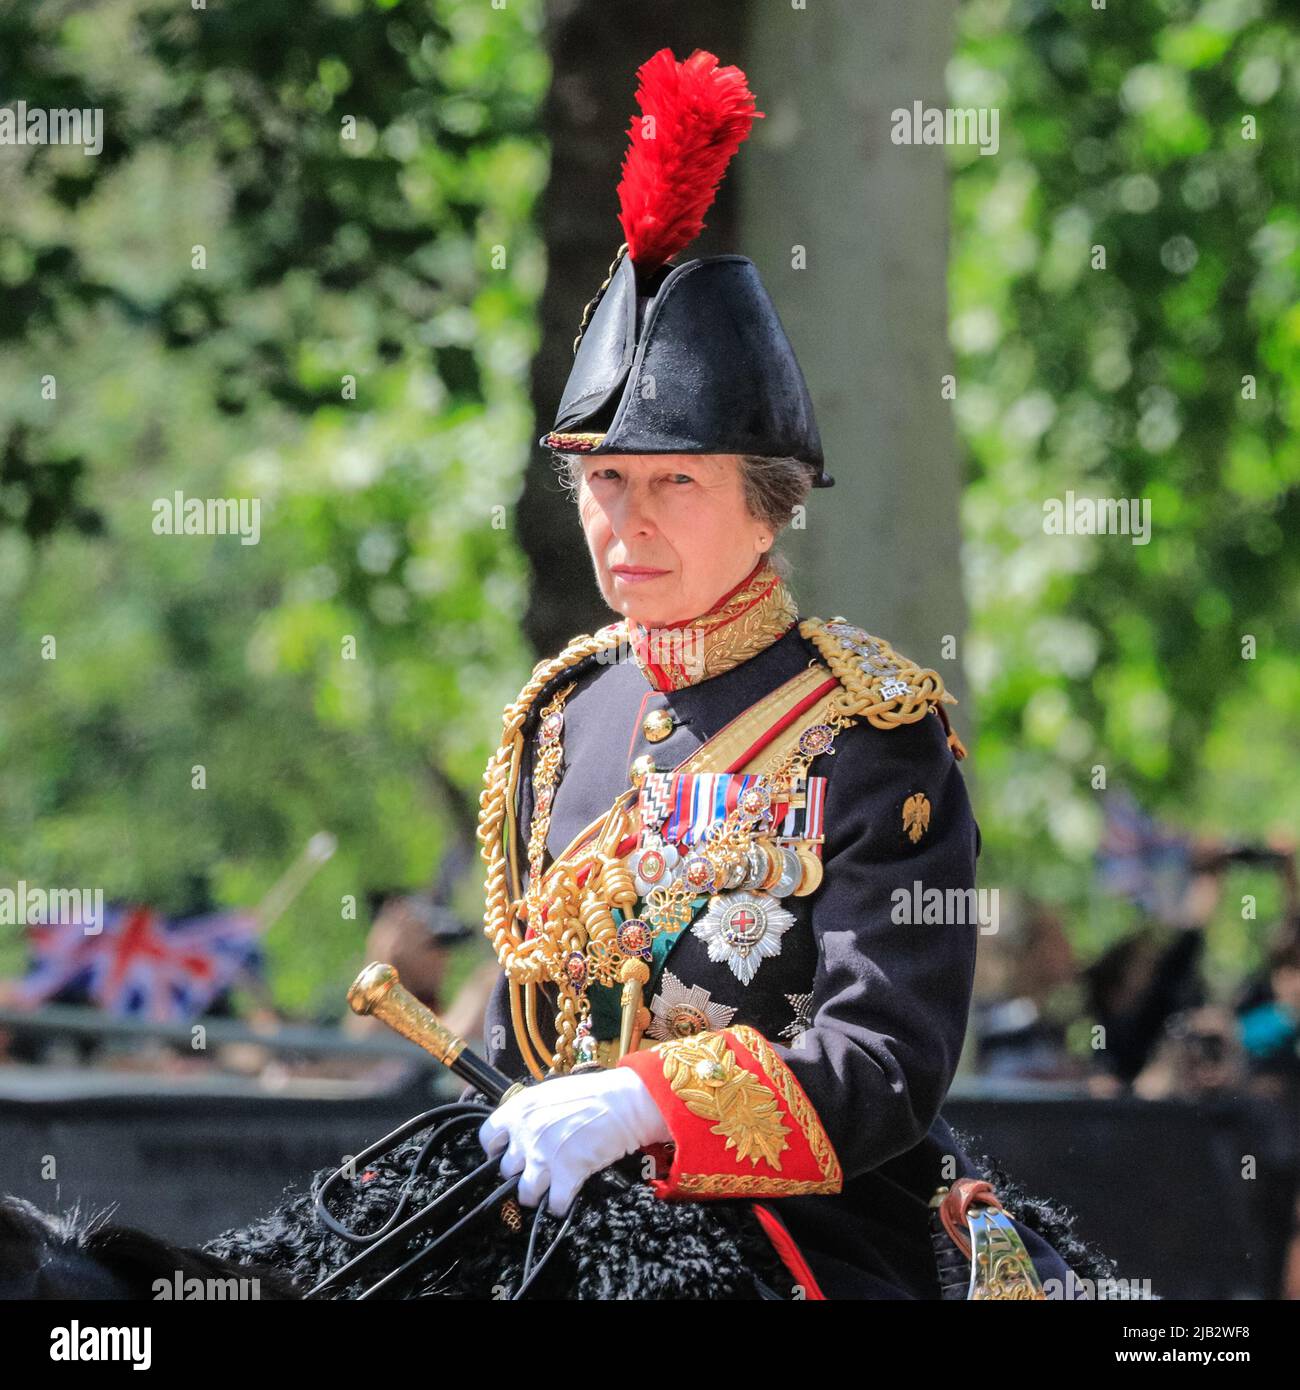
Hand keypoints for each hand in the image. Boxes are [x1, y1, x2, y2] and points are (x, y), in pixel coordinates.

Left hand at [478, 1066, 670, 1216]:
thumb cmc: (592, 1094)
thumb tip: (521, 1130)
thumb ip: (531, 1112)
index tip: (507, 1153)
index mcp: (519, 1110)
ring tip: (550, 1187)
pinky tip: (568, 1195)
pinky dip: (560, 1205)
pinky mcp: (566, 1176)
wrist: (623, 1104)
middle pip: (506, 1170)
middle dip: (520, 1172)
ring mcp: (544, 1157)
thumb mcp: (551, 1092)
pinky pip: (553, 1205)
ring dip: (537, 1193)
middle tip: (536, 1169)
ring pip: (524, 1193)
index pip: (488, 1138)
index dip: (496, 1149)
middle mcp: (525, 1135)